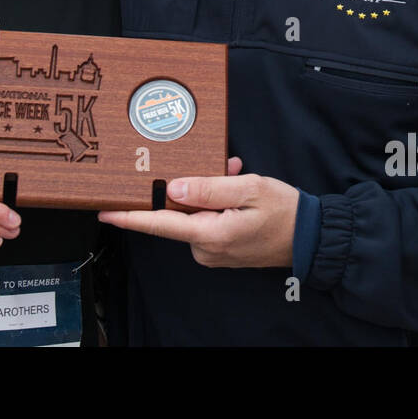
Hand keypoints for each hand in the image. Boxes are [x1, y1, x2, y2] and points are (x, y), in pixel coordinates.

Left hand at [98, 157, 298, 267]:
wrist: (312, 238)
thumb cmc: (285, 212)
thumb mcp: (249, 189)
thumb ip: (209, 188)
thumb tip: (174, 188)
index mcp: (210, 234)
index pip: (159, 224)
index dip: (129, 216)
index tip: (104, 209)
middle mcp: (207, 249)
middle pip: (179, 214)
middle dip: (190, 186)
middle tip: (218, 166)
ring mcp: (213, 252)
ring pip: (195, 214)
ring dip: (209, 192)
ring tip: (235, 174)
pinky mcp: (221, 250)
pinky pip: (207, 221)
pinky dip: (217, 203)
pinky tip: (235, 187)